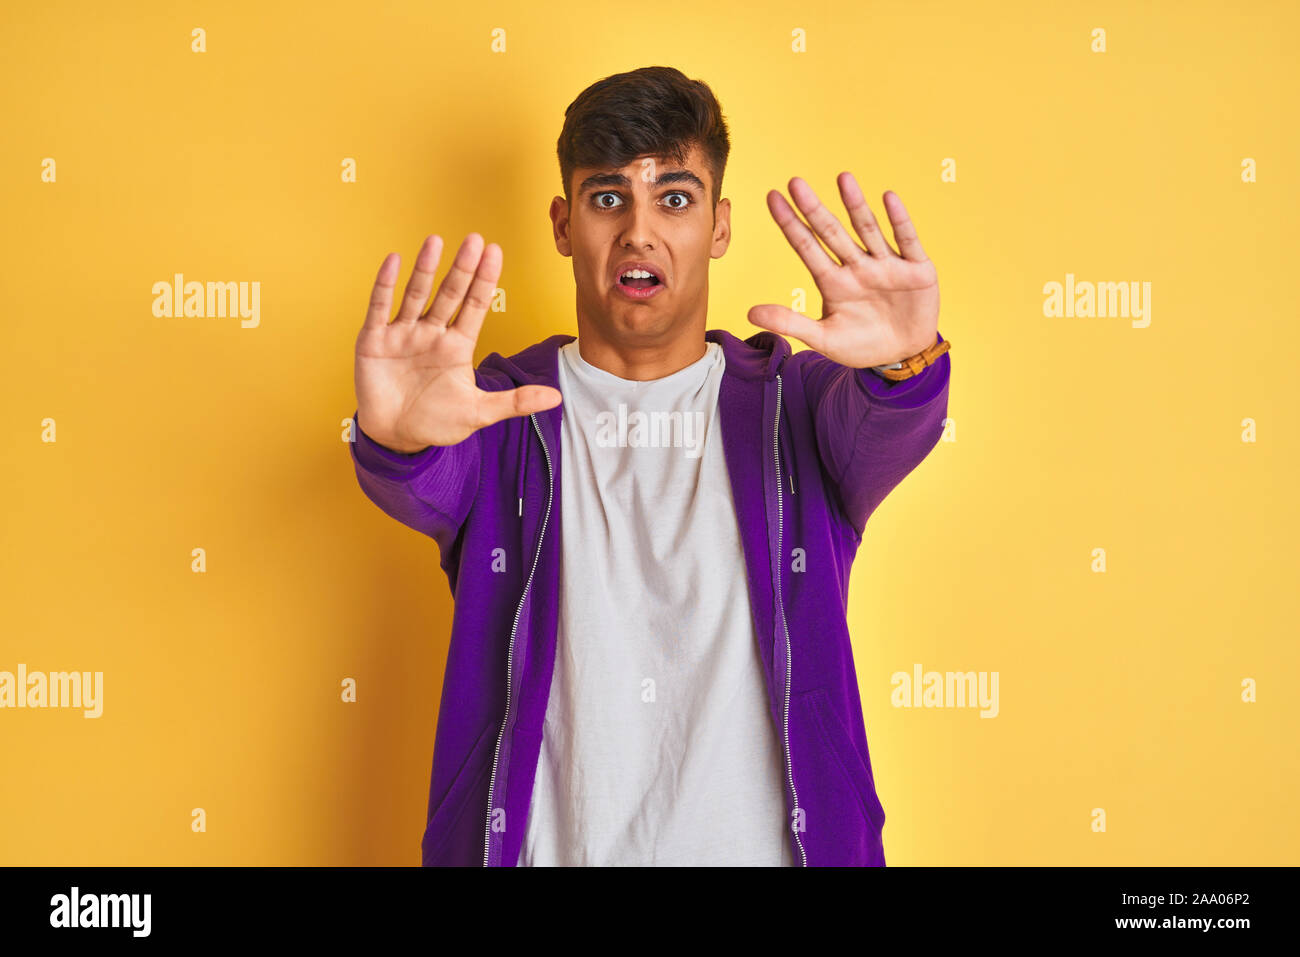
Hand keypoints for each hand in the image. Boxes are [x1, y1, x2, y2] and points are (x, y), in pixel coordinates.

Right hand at [354, 233, 561, 452]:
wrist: (394, 437)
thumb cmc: (436, 421)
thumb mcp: (479, 412)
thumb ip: (515, 402)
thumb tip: (556, 397)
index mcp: (457, 345)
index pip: (474, 306)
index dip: (484, 280)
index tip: (494, 251)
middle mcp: (432, 333)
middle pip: (449, 294)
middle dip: (462, 268)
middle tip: (474, 239)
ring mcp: (403, 334)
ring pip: (416, 294)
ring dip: (425, 269)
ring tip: (436, 241)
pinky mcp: (374, 340)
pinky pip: (380, 308)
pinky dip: (385, 285)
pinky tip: (394, 260)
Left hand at [747, 173, 939, 367]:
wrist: (903, 356)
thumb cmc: (861, 345)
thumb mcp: (823, 338)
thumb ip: (790, 323)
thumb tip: (749, 314)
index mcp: (832, 281)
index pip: (806, 247)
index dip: (790, 223)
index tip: (772, 197)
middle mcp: (856, 266)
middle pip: (831, 233)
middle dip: (813, 209)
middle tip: (795, 183)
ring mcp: (886, 265)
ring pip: (867, 229)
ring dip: (855, 205)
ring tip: (842, 179)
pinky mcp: (916, 269)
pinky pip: (906, 240)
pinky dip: (898, 220)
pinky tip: (888, 198)